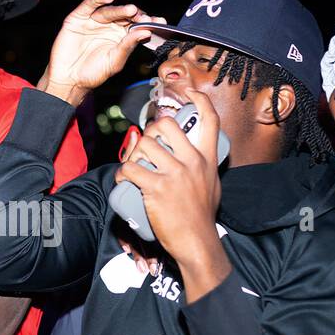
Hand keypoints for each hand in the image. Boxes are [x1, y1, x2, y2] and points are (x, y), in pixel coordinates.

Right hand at [38, 0, 164, 104]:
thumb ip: (128, 46)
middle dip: (135, 15)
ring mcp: (94, 21)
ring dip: (120, 9)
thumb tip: (146, 32)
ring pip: (109, 11)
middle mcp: (109, 26)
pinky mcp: (79, 17)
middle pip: (125, 16)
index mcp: (121, 37)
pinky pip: (89, 5)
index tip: (160, 21)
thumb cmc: (92, 73)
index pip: (137, 25)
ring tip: (130, 10)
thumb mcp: (114, 61)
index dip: (148, 21)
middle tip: (143, 16)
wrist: (68, 79)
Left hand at [113, 89, 222, 269]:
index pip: (209, 120)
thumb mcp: (212, 184)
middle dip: (151, 131)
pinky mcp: (156, 188)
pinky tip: (123, 180)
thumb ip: (204, 166)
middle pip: (166, 126)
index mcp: (207, 158)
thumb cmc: (202, 216)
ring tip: (132, 167)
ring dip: (133, 154)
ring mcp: (174, 174)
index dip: (200, 100)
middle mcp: (192, 161)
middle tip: (146, 145)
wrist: (197, 242)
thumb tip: (192, 154)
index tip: (189, 92)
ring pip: (145, 145)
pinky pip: (131, 169)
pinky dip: (122, 173)